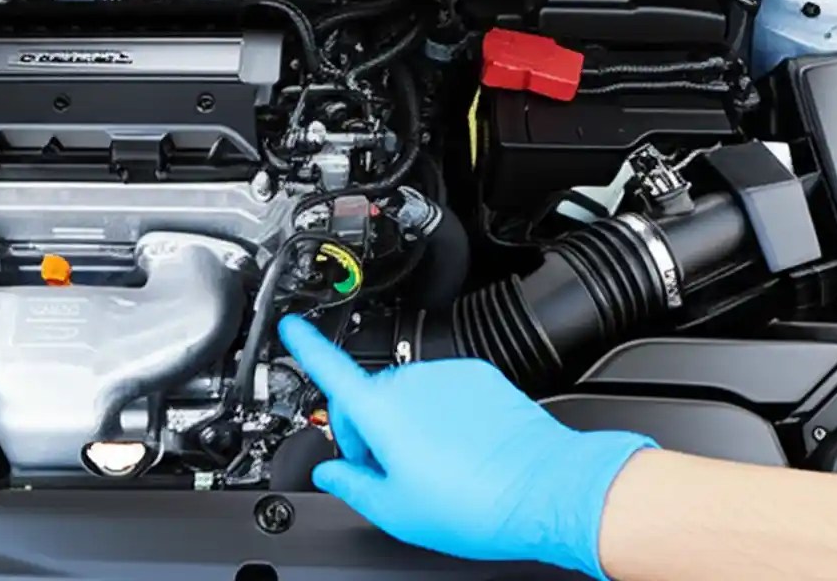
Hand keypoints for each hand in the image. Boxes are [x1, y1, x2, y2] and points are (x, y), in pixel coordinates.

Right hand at [277, 315, 654, 579]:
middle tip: (388, 474)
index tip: (290, 327)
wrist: (546, 488)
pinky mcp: (479, 376)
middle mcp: (411, 382)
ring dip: (406, 423)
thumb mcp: (396, 510)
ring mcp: (448, 374)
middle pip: (369, 398)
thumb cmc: (474, 502)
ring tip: (434, 467)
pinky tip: (460, 449)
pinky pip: (444, 390)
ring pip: (408, 395)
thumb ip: (351, 486)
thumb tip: (329, 474)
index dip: (304, 346)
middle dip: (368, 432)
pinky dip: (442, 414)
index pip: (329, 370)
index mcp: (381, 410)